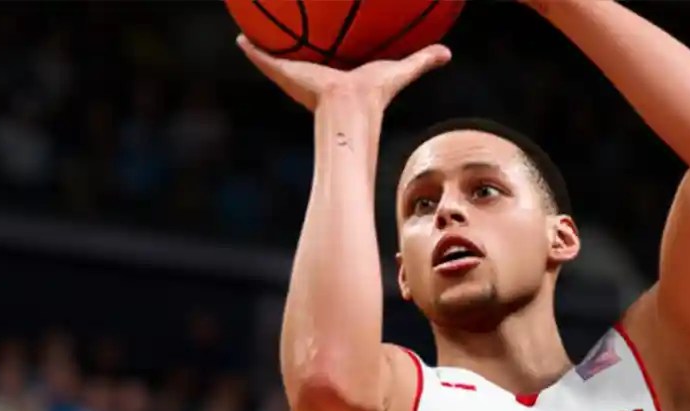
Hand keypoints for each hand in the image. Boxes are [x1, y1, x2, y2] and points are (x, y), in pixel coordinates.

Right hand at [237, 35, 450, 112]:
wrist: (349, 105)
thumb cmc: (374, 93)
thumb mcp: (400, 70)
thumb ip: (422, 61)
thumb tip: (449, 52)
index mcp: (338, 74)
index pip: (333, 54)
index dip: (330, 44)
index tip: (325, 31)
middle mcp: (316, 73)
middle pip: (302, 54)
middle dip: (293, 40)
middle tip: (284, 25)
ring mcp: (298, 75)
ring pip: (279, 57)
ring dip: (266, 44)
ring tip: (251, 27)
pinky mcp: (285, 74)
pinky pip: (266, 59)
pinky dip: (253, 50)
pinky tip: (240, 37)